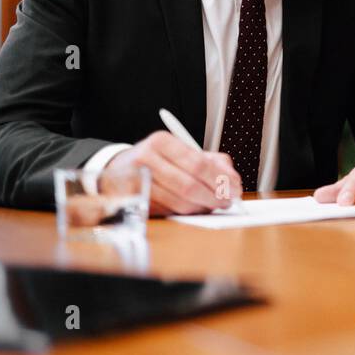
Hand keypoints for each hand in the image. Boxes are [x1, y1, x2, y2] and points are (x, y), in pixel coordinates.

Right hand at [106, 131, 243, 215]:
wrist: (120, 168)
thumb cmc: (160, 159)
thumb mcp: (185, 151)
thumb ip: (214, 162)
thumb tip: (233, 182)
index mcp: (161, 141)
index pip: (198, 163)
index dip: (220, 179)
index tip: (235, 188)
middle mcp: (146, 159)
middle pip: (189, 185)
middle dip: (214, 197)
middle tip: (227, 202)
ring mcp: (137, 182)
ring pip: (179, 202)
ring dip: (201, 207)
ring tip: (212, 205)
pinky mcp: (134, 202)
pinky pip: (168, 212)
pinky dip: (186, 212)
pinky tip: (193, 207)